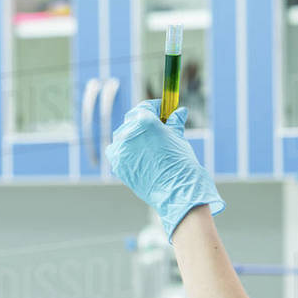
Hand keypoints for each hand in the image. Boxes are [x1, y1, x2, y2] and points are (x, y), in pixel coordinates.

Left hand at [104, 100, 224, 238]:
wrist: (175, 191)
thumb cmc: (180, 163)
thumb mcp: (178, 138)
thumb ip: (174, 123)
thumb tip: (179, 112)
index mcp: (144, 121)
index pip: (145, 107)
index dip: (154, 107)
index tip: (161, 111)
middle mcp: (128, 132)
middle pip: (132, 120)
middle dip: (143, 121)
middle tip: (155, 127)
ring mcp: (120, 149)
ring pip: (123, 136)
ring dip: (132, 137)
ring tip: (147, 145)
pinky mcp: (117, 165)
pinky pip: (118, 153)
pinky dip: (125, 152)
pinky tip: (138, 157)